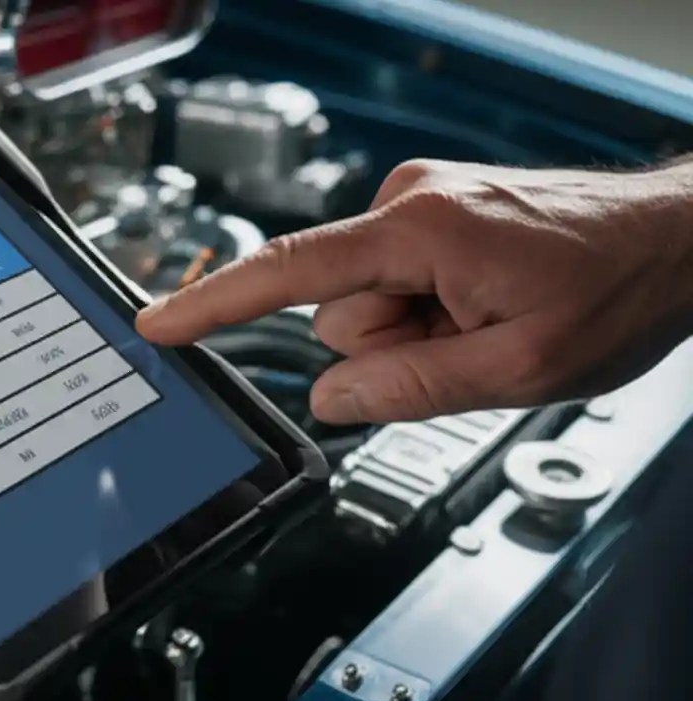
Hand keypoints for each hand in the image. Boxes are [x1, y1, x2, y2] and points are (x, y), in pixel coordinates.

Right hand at [138, 159, 692, 423]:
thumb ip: (411, 388)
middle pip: (339, 312)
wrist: (676, 239)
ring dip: (415, 330)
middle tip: (472, 346)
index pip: (290, 272)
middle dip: (391, 346)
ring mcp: (419, 205)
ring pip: (367, 304)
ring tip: (487, 323)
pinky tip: (483, 306)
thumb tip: (329, 398)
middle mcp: (407, 204)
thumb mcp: (518, 369)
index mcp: (419, 232)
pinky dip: (427, 309)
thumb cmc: (615, 289)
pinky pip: (393, 283)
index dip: (216, 304)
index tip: (159, 324)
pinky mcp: (431, 214)